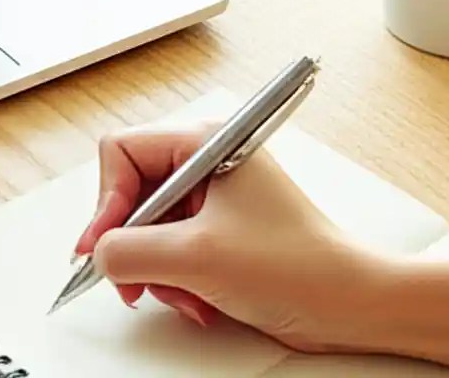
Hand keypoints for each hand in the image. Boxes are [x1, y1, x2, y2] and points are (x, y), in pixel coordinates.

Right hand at [73, 121, 383, 351]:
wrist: (350, 304)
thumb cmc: (298, 266)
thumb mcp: (196, 257)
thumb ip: (130, 250)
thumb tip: (98, 253)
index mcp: (206, 144)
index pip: (122, 153)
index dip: (106, 202)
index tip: (103, 245)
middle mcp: (207, 164)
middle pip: (131, 195)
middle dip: (131, 245)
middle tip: (131, 279)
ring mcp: (213, 199)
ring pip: (147, 229)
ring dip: (156, 270)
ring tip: (184, 294)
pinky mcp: (218, 232)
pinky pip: (170, 251)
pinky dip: (175, 280)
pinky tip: (199, 299)